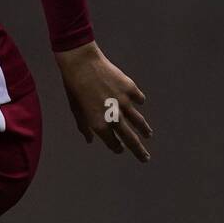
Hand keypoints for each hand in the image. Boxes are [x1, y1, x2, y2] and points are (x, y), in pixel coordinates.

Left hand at [55, 41, 151, 161]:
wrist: (82, 63)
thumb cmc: (75, 88)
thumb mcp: (76, 110)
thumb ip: (84, 126)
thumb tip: (89, 140)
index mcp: (99, 124)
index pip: (112, 143)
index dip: (116, 147)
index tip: (120, 150)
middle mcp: (114, 116)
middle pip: (130, 139)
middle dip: (138, 150)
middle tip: (145, 159)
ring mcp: (124, 102)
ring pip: (139, 121)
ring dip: (144, 130)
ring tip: (148, 135)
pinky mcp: (130, 88)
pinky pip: (139, 99)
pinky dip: (139, 102)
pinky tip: (139, 103)